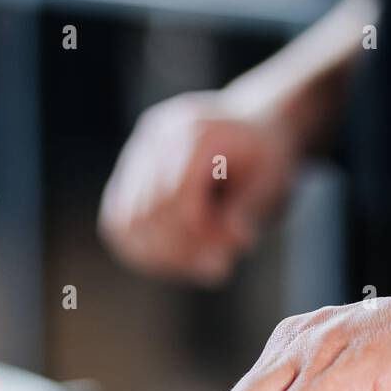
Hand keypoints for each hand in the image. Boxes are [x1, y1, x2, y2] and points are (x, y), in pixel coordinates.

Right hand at [98, 91, 298, 284]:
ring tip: (200, 266)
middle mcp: (159, 136)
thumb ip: (244, 214)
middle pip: (148, 212)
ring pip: (126, 220)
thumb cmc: (266, 158)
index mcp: (197, 131)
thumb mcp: (270, 184)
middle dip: (182, 251)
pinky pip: (119, 219)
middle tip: (219, 266)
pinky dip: (144, 247)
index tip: (234, 251)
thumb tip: (220, 252)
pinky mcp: (130, 170)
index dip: (202, 235)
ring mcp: (139, 152)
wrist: (257, 124)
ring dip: (161, 256)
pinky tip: (177, 259)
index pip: (178, 197)